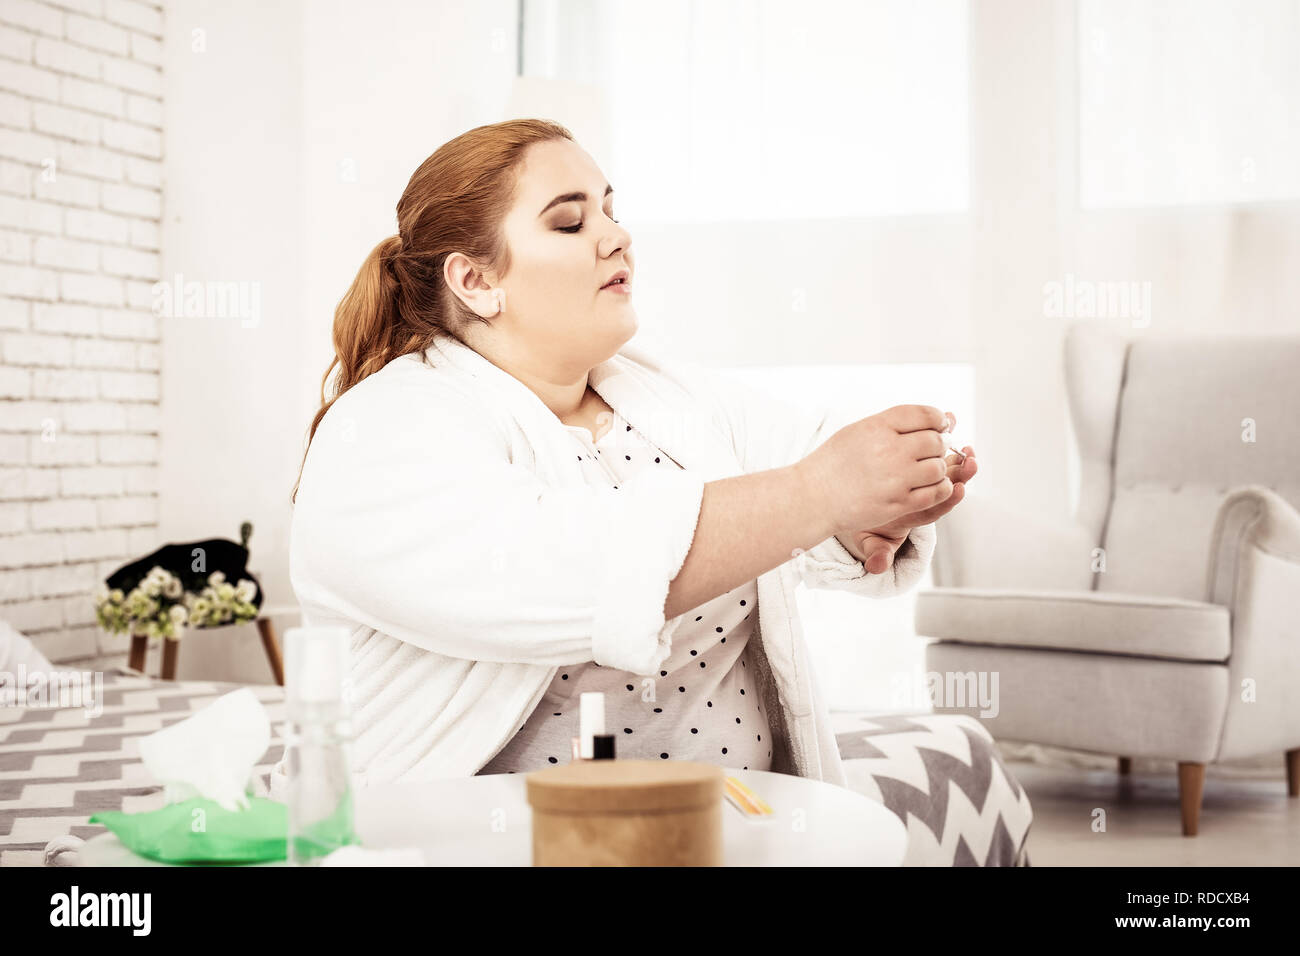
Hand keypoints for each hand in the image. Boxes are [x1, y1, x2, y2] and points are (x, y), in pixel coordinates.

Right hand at [798, 404, 955, 536]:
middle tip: (934, 449)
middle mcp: (889, 450)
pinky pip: (935, 493)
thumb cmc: (833, 464)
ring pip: (938, 468)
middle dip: (939, 444)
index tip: (940, 425)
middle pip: (935, 441)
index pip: (924, 415)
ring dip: (938, 468)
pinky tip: (931, 486)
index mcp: (877, 427)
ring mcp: (895, 478)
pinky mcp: (898, 503)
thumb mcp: (857, 431)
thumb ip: (891, 425)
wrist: (813, 497)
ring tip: (927, 470)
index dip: (938, 419)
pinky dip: (939, 488)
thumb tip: (929, 425)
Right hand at [841, 444, 977, 572]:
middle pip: (947, 489)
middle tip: (971, 462)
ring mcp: (921, 481)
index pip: (934, 508)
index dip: (947, 501)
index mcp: (910, 515)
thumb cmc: (864, 519)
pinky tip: (948, 422)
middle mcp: (920, 500)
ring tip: (969, 445)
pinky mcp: (918, 466)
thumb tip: (877, 568)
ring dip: (959, 459)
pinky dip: (943, 442)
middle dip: (962, 476)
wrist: (853, 504)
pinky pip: (935, 454)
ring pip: (946, 471)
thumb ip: (875, 549)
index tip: (957, 492)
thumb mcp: (865, 537)